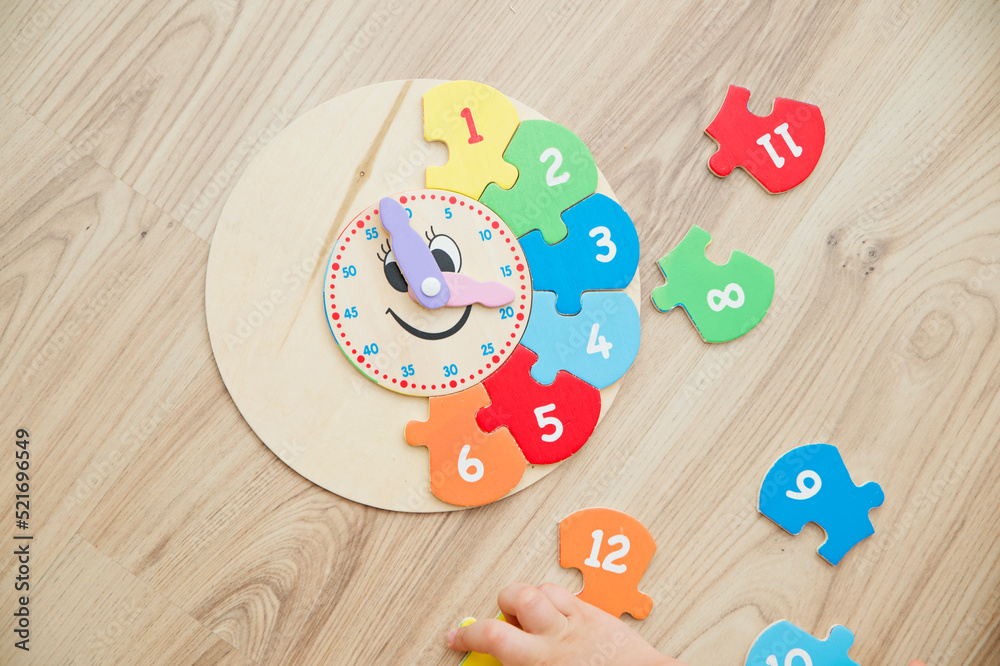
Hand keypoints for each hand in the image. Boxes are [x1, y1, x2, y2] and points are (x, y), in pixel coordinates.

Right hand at [446, 582, 682, 665]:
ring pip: (540, 590)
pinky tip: (553, 615)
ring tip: (526, 615)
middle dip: (499, 605)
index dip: (466, 637)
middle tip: (497, 619)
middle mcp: (556, 636)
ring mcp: (576, 622)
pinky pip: (565, 595)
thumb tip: (504, 662)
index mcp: (539, 661)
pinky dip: (552, 601)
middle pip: (515, 598)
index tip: (457, 638)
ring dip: (527, 599)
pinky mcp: (595, 615)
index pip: (492, 639)